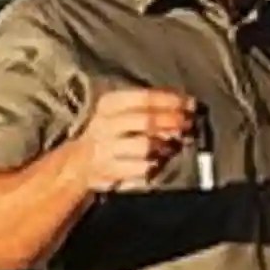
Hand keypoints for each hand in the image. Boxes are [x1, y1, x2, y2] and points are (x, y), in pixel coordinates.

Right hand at [68, 88, 196, 191]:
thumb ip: (148, 105)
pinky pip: (141, 168)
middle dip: (172, 122)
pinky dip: (154, 165)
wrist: (80, 162)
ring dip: (164, 145)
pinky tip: (158, 161)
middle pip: (147, 121)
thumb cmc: (109, 132)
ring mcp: (106, 149)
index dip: (171, 100)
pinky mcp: (111, 171)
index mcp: (109, 104)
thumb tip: (184, 102)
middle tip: (187, 123)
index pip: (144, 98)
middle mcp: (105, 125)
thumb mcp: (120, 110)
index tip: (189, 103)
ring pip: (145, 146)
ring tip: (173, 143)